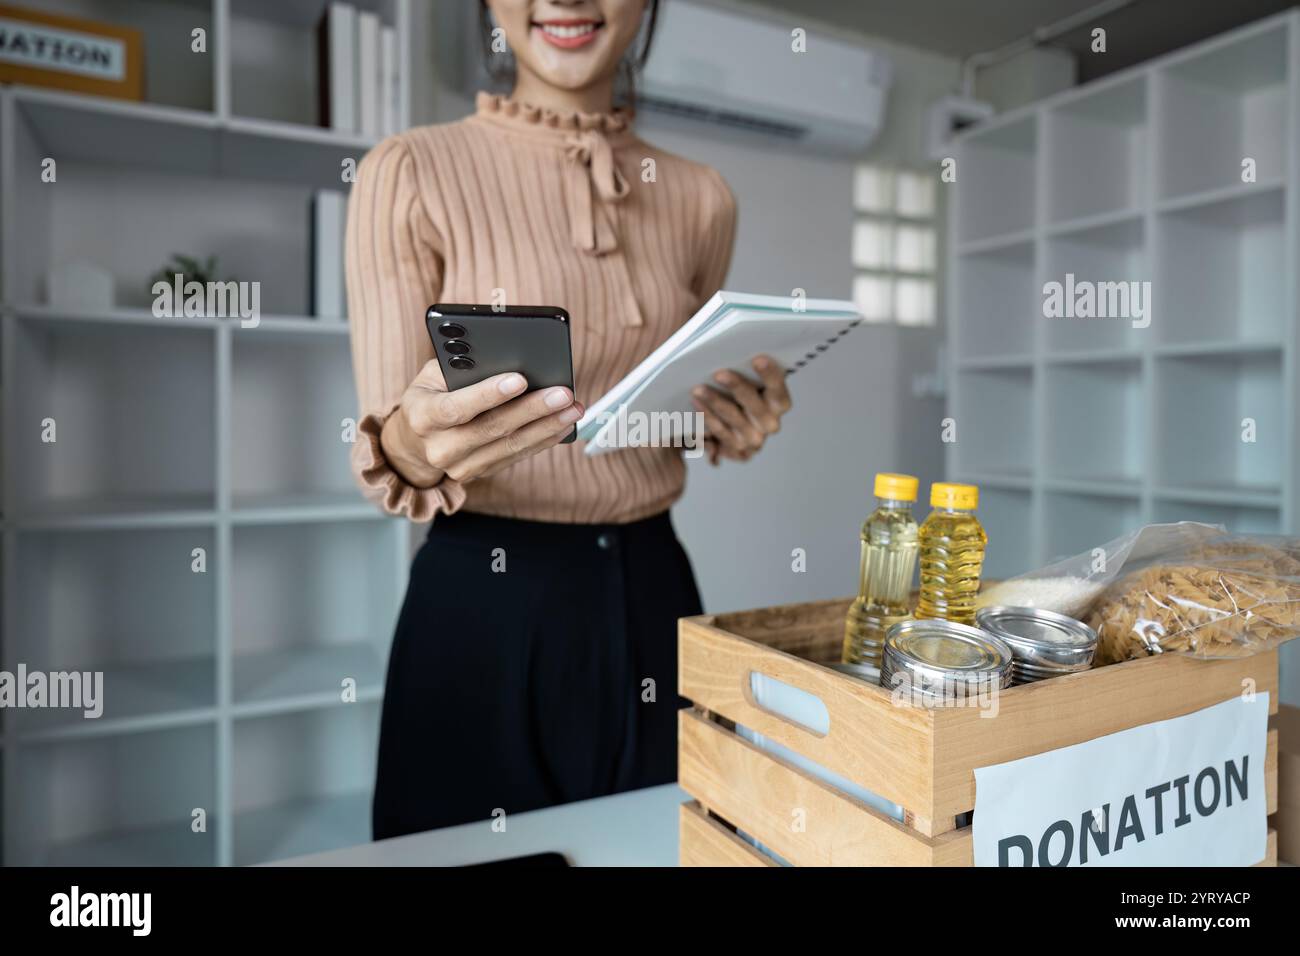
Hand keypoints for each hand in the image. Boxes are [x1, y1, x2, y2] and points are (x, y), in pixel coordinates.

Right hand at [380, 360, 583, 486]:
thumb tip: (508, 359)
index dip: (488, 394)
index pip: (456, 408)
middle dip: (532, 409)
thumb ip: (462, 366)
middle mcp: (438, 448)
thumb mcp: (433, 375)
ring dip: (546, 427)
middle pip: (491, 429)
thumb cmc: (431, 394)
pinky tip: (563, 424)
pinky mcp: (478, 474)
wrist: (414, 441)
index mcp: (421, 416)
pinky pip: (515, 456)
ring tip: (573, 408)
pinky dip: (542, 440)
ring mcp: (458, 467)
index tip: (520, 379)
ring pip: (509, 447)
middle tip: (563, 393)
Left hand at [690, 355, 791, 464]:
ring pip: (734, 419)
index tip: (758, 359)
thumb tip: (734, 352)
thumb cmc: (741, 395)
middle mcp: (771, 423)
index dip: (771, 376)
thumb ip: (747, 371)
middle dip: (737, 388)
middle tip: (719, 374)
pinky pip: (720, 431)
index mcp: (779, 404)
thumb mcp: (749, 382)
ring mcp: (754, 439)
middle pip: (756, 407)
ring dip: (715, 402)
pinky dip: (707, 416)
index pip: (778, 390)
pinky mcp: (737, 450)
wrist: (734, 426)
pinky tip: (696, 403)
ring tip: (698, 389)